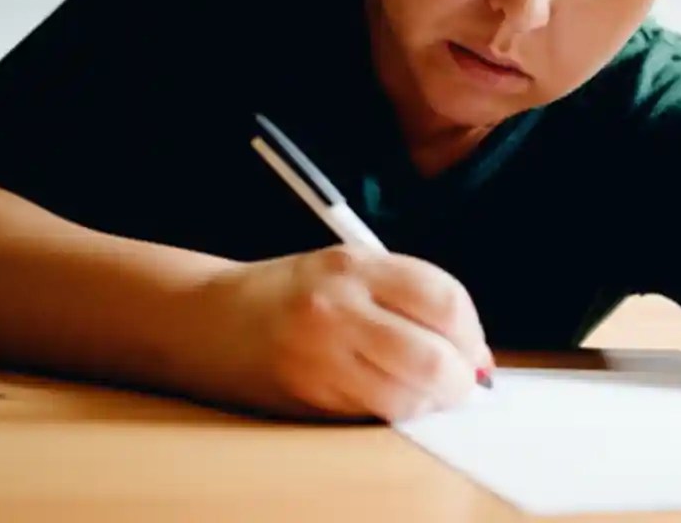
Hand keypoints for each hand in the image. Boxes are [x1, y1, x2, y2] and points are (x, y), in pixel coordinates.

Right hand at [188, 245, 492, 420]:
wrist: (207, 320)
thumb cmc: (288, 297)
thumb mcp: (349, 272)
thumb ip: (411, 299)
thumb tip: (473, 353)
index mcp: (355, 266)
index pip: (444, 300)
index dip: (472, 334)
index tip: (473, 351)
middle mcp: (338, 306)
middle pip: (434, 357)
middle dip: (459, 380)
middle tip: (460, 384)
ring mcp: (321, 353)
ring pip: (408, 396)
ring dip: (430, 403)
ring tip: (423, 394)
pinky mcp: (307, 394)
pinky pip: (375, 414)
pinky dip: (398, 413)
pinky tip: (390, 400)